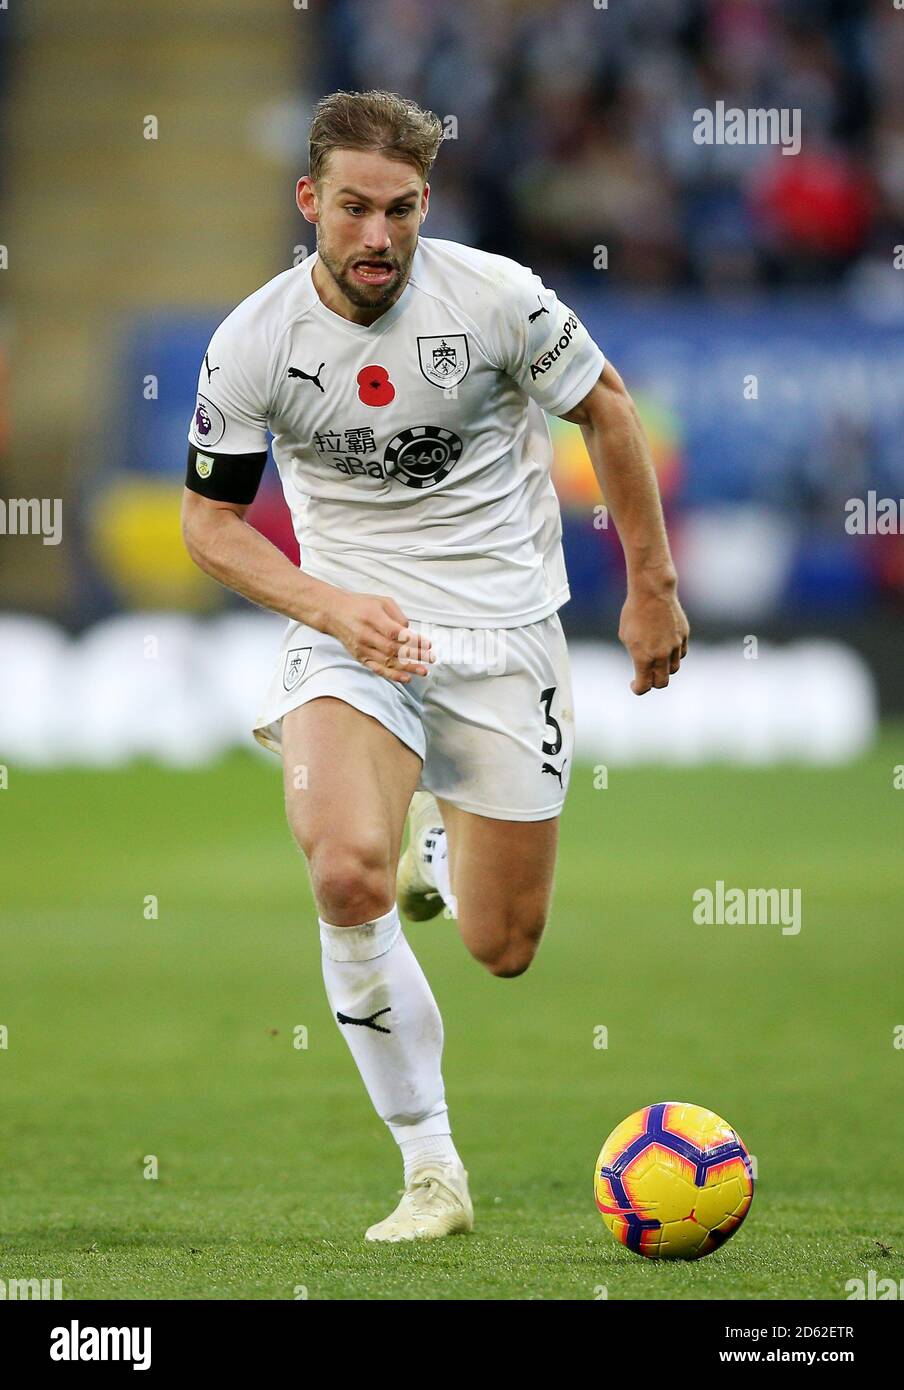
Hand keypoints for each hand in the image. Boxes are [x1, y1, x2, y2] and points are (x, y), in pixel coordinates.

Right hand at [325, 591, 433, 684]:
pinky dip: (392, 675)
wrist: (334, 613)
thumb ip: (398, 615)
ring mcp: (362, 648)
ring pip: (387, 662)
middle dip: (414, 656)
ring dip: (407, 668)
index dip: (412, 640)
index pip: (394, 632)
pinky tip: (406, 678)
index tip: (427, 644)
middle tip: (431, 658)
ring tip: (424, 671)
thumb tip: (410, 633)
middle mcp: (366, 635)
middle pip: (393, 649)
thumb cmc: (361, 605)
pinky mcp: (360, 657)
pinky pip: (378, 669)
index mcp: (372, 617)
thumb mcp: (381, 601)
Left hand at [618, 576, 688, 694]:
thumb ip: (635, 654)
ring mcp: (675, 646)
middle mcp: (662, 655)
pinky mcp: (684, 635)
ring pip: (673, 668)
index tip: (634, 684)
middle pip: (662, 682)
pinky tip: (666, 647)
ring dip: (664, 668)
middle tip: (647, 676)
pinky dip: (674, 655)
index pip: (644, 685)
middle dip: (653, 683)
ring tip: (656, 659)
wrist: (653, 592)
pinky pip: (681, 653)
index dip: (638, 689)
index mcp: (644, 657)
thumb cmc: (634, 612)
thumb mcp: (626, 636)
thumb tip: (642, 664)